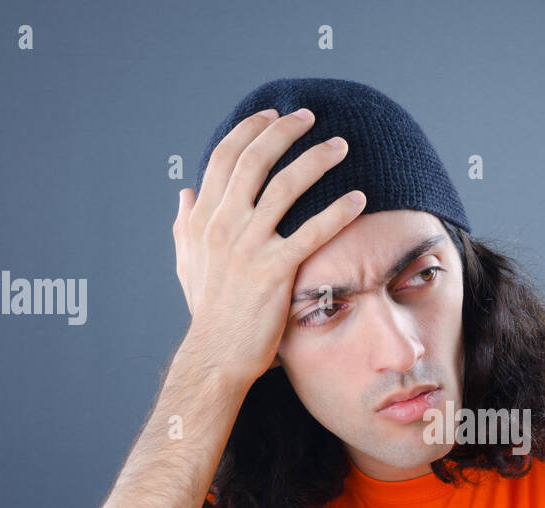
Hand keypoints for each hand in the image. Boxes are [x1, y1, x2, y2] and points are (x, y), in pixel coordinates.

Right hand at [171, 107, 366, 386]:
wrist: (216, 355)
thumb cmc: (208, 312)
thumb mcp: (187, 263)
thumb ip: (185, 225)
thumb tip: (185, 193)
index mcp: (203, 218)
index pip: (224, 157)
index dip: (250, 130)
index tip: (272, 115)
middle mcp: (223, 224)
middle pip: (255, 159)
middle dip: (285, 131)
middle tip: (311, 117)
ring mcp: (248, 247)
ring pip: (285, 185)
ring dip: (316, 159)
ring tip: (340, 146)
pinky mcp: (275, 271)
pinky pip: (312, 232)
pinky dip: (337, 211)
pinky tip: (359, 199)